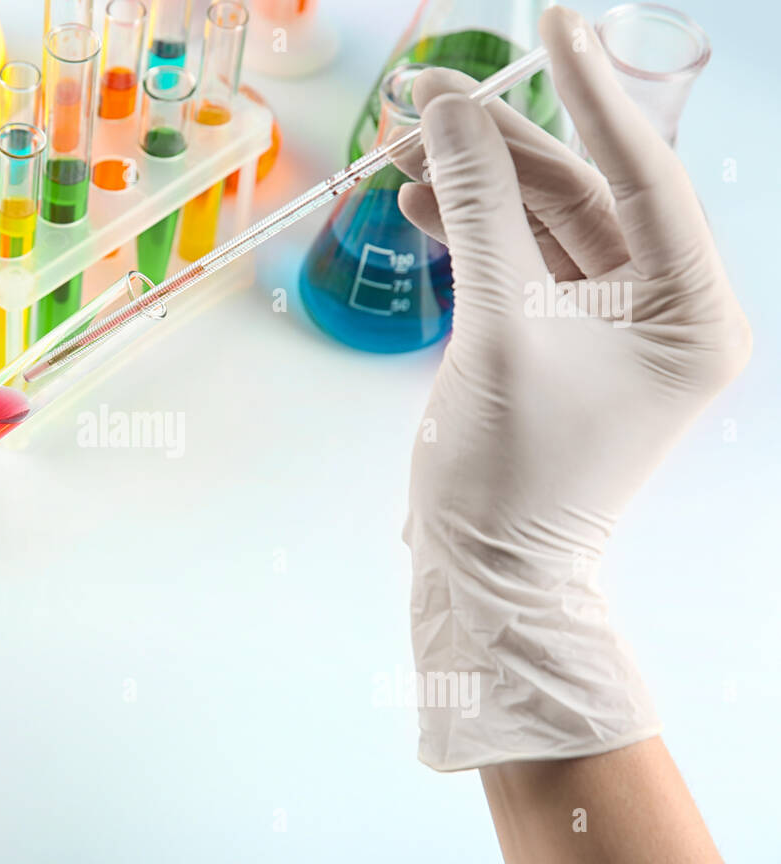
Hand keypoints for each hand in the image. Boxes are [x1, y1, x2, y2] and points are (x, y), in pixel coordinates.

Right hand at [396, 7, 750, 769]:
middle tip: (429, 94)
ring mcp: (610, 331)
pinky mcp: (559, 346)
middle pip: (583, 195)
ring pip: (543, 226)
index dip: (591, 93)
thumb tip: (452, 112)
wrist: (484, 573)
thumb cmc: (509, 472)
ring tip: (407, 153)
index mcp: (691, 312)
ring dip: (475, 188)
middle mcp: (664, 313)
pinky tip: (424, 203)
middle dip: (502, 145)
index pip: (642, 173)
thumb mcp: (498, 328)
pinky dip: (472, 234)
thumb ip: (479, 210)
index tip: (553, 22)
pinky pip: (520, 267)